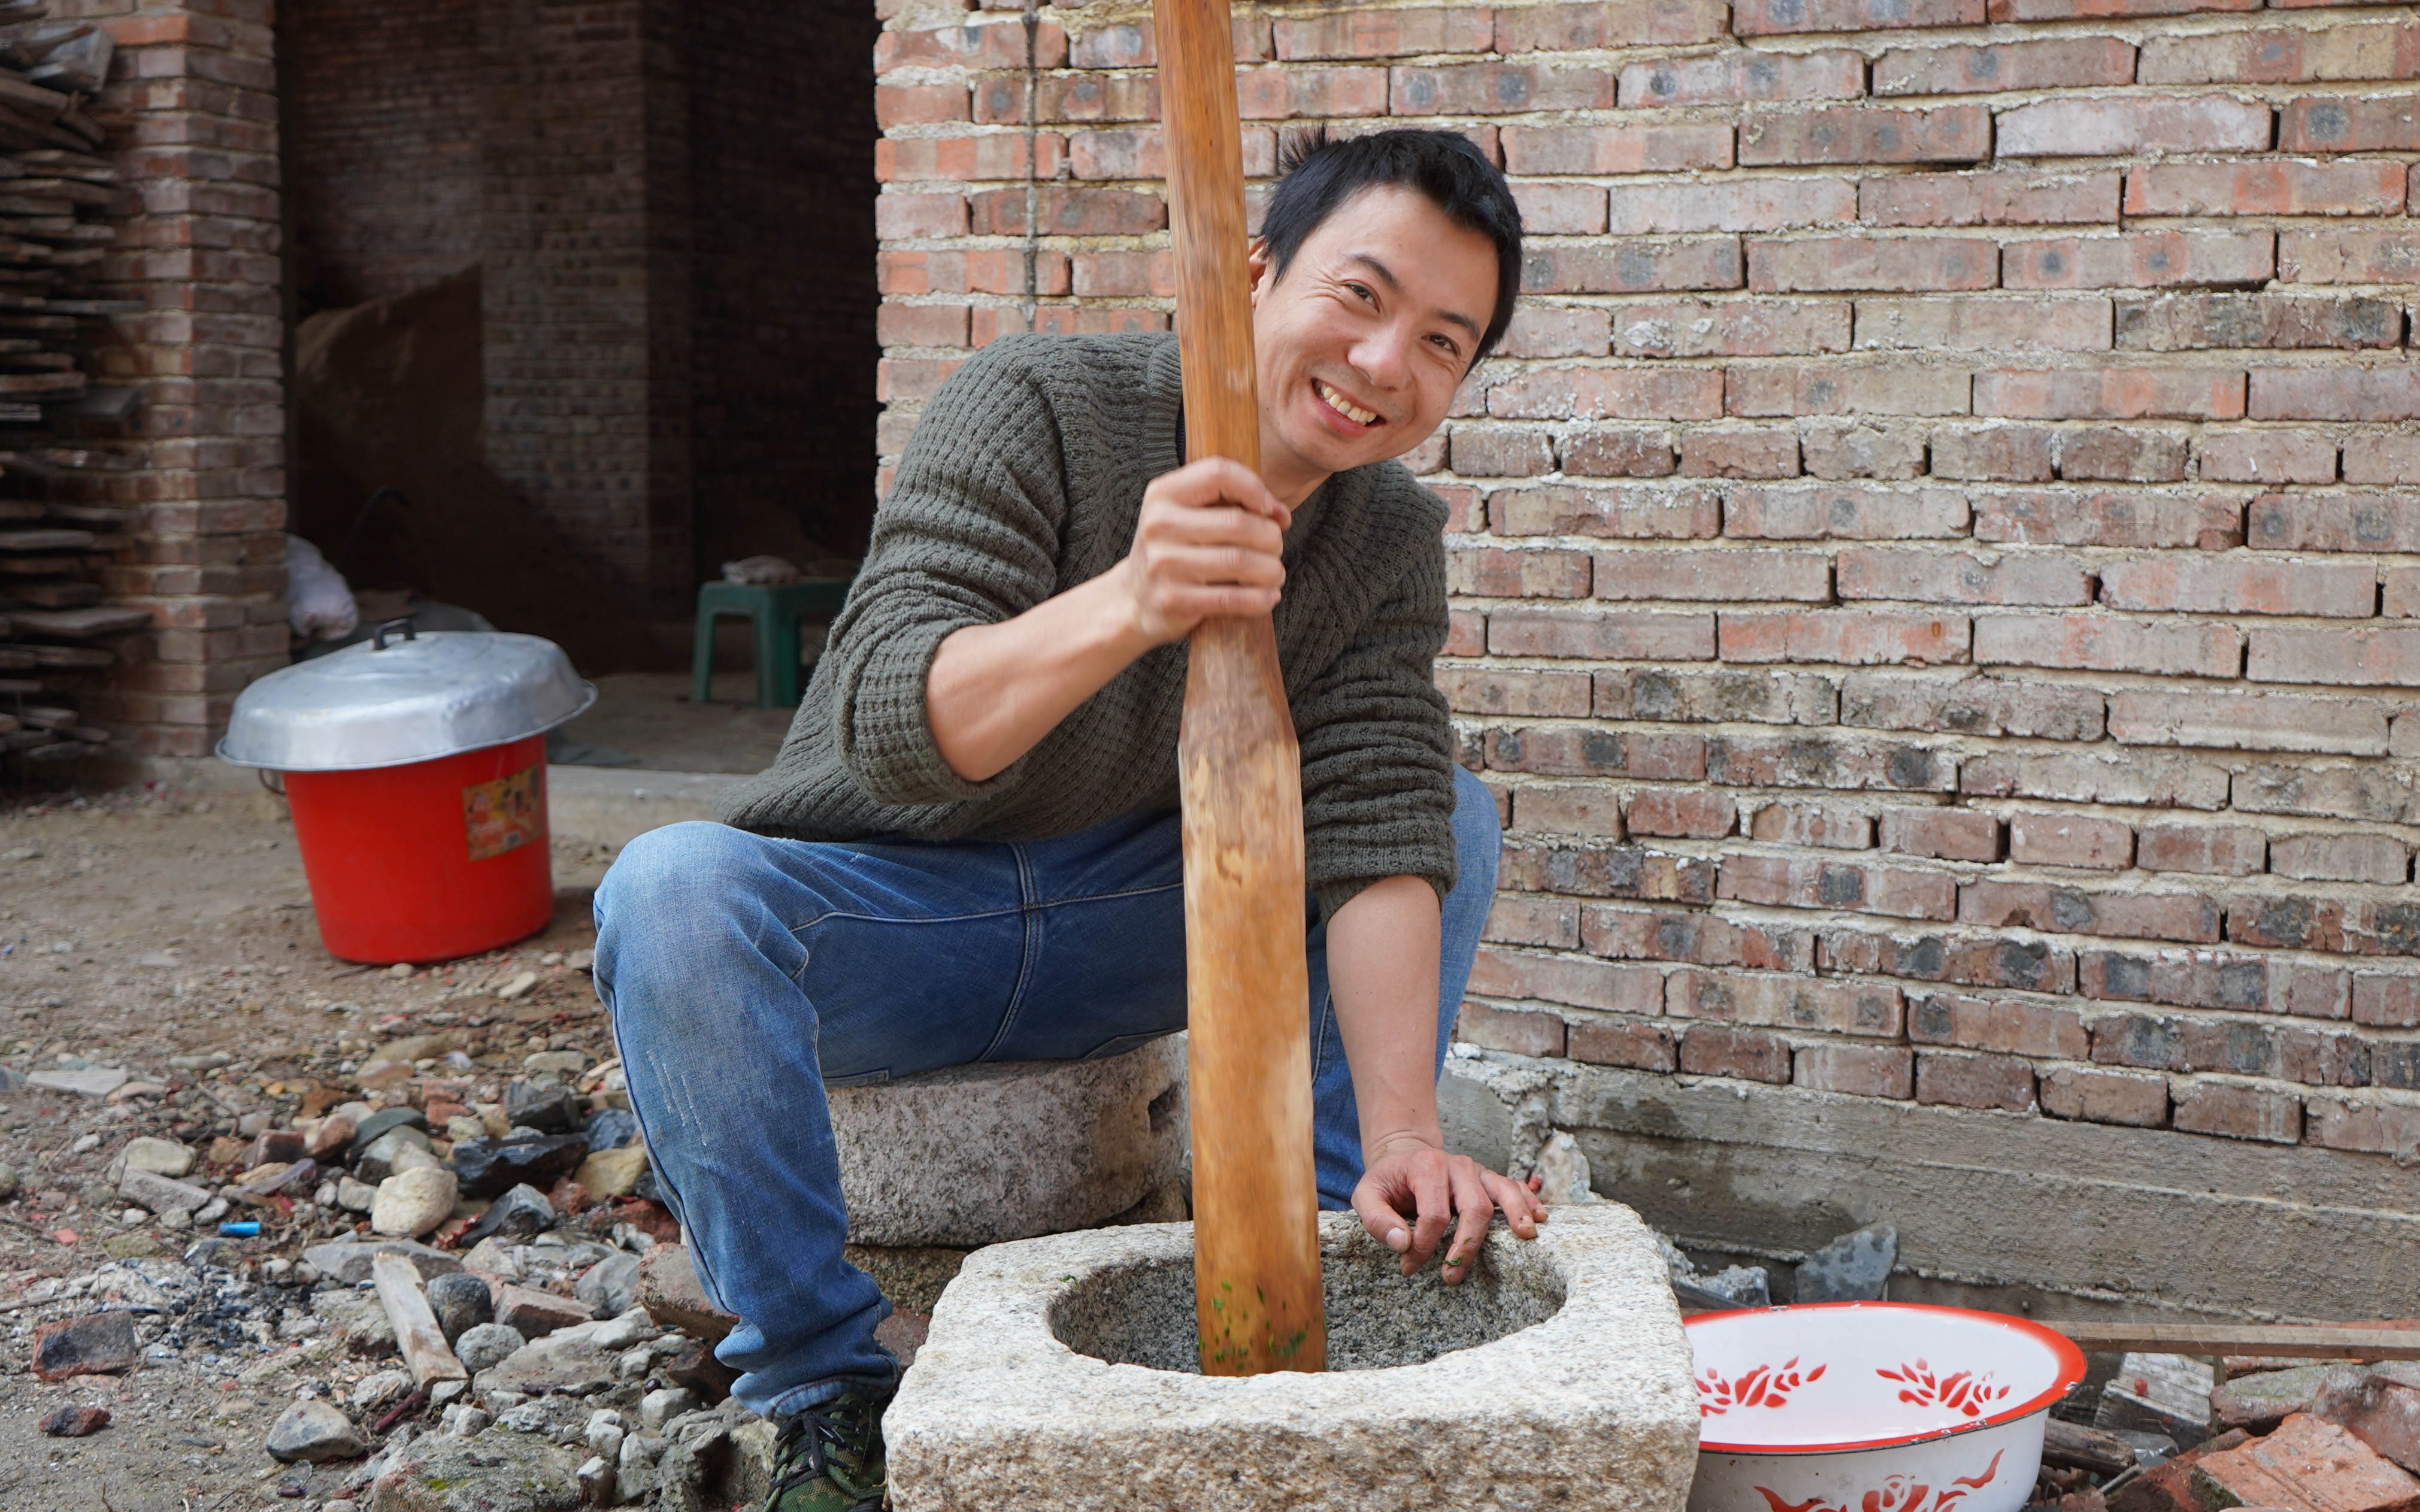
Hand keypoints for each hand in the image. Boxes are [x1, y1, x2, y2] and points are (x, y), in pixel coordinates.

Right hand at [1112, 457, 1290, 645]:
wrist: (1133, 599)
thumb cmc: (1175, 551)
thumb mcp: (1189, 515)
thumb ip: (1232, 504)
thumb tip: (1280, 515)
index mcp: (1162, 494)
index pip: (1218, 473)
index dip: (1254, 487)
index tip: (1268, 509)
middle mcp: (1158, 525)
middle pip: (1238, 522)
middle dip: (1270, 537)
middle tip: (1275, 548)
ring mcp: (1162, 564)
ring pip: (1239, 561)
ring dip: (1270, 570)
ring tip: (1274, 574)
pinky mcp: (1172, 600)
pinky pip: (1231, 598)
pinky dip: (1259, 599)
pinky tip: (1268, 597)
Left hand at [1350, 1135, 1547, 1284]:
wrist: (1402, 1156)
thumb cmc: (1387, 1181)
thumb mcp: (1366, 1195)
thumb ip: (1376, 1219)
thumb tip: (1401, 1244)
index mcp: (1427, 1166)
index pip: (1434, 1213)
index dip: (1424, 1245)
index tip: (1409, 1265)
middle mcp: (1457, 1165)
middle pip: (1474, 1207)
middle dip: (1465, 1246)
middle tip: (1451, 1276)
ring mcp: (1477, 1171)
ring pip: (1502, 1192)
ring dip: (1516, 1215)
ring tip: (1526, 1236)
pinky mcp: (1488, 1180)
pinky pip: (1514, 1187)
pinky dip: (1529, 1201)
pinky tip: (1540, 1218)